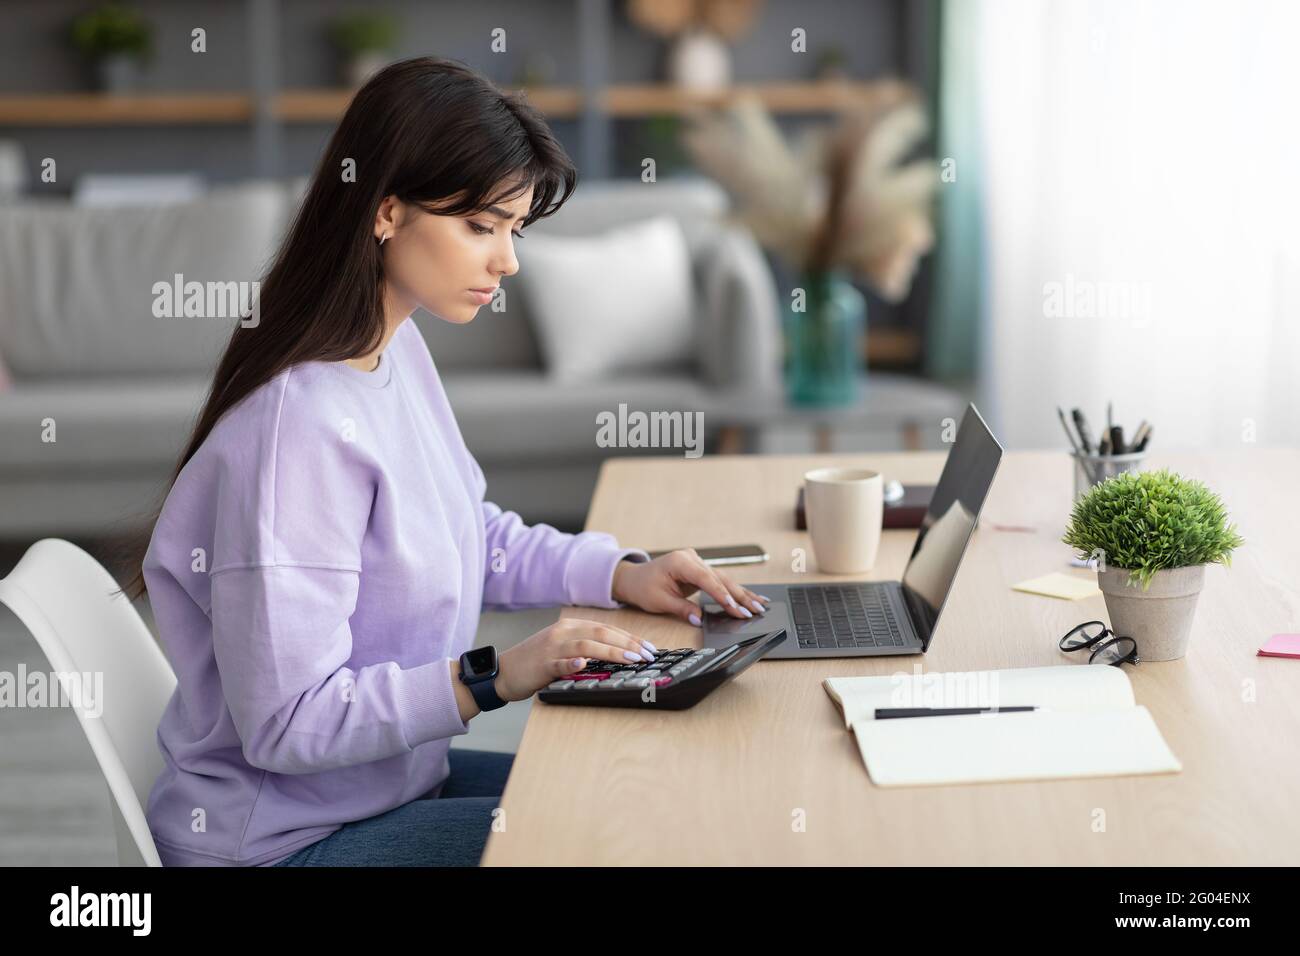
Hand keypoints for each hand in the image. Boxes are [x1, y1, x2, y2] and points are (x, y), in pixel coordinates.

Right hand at [494, 618, 657, 700]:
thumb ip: (587, 648)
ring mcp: (552, 647)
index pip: (607, 628)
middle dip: (628, 643)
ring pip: (586, 645)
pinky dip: (572, 663)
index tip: (649, 647)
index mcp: (571, 626)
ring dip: (611, 651)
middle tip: (648, 654)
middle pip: (601, 633)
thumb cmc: (537, 662)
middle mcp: (563, 632)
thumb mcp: (564, 648)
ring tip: (631, 659)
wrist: (504, 671)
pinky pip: (559, 663)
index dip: (630, 637)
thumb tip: (619, 654)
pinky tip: (583, 665)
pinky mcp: (542, 664)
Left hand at [611, 550, 770, 626]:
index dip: (721, 594)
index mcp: (681, 562)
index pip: (705, 578)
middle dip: (738, 596)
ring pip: (723, 579)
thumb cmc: (644, 587)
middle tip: (754, 610)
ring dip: (741, 594)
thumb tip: (699, 619)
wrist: (634, 578)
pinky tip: (750, 597)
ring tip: (760, 605)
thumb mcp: (660, 601)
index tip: (734, 607)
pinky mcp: (701, 569)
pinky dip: (734, 591)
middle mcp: (692, 558)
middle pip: (719, 578)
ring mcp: (698, 562)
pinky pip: (720, 581)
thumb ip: (682, 608)